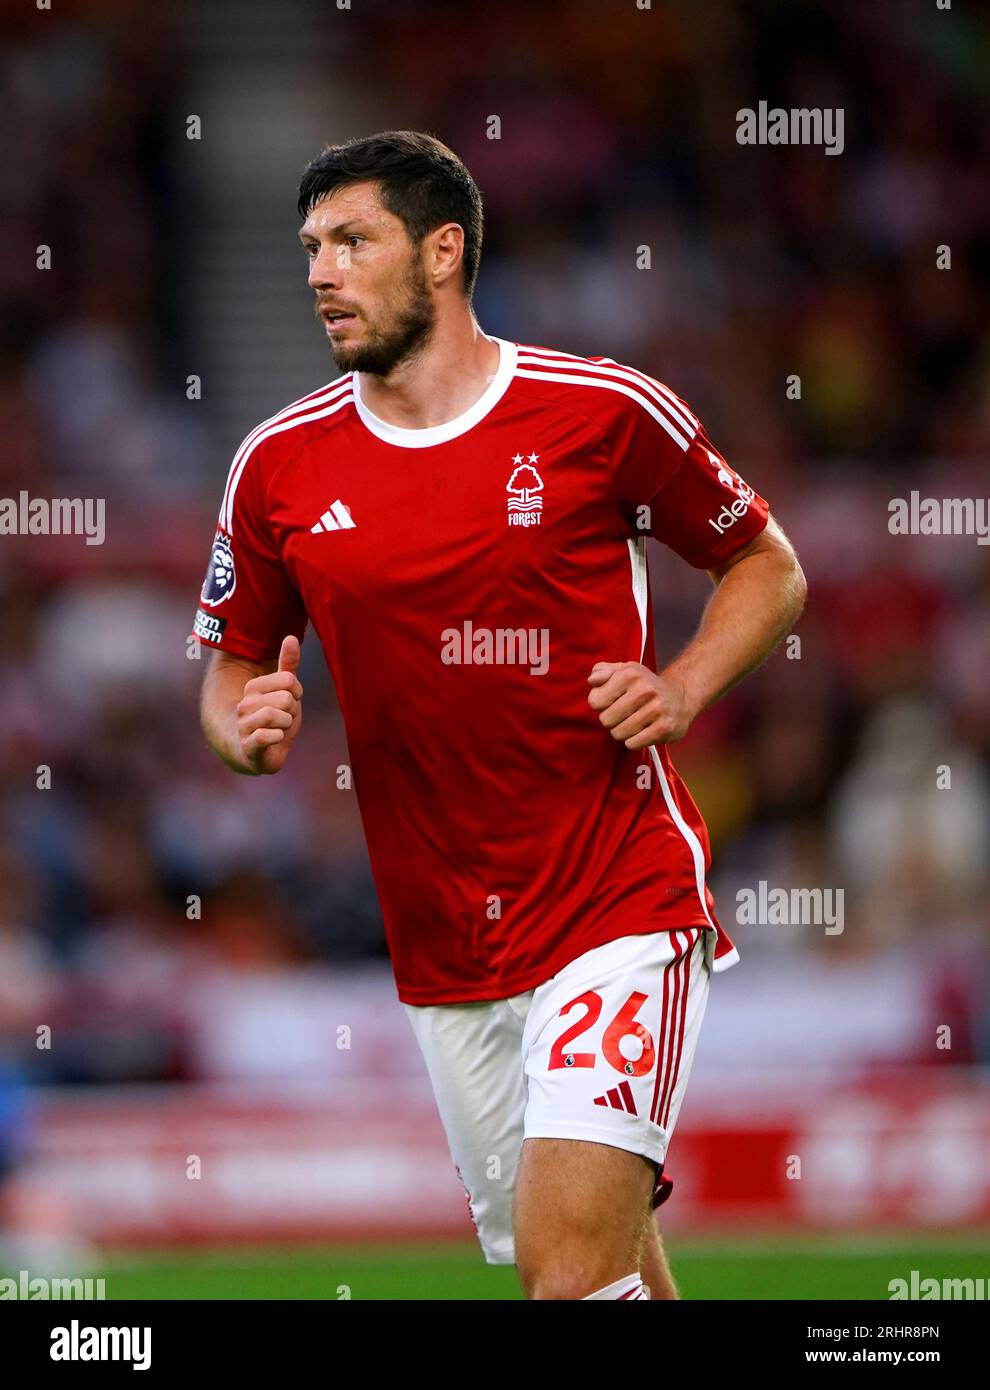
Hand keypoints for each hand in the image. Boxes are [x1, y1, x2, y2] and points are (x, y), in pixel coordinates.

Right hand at [236, 635, 303, 773]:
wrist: (258, 754)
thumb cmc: (274, 719)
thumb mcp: (284, 691)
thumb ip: (287, 665)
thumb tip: (291, 637)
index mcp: (253, 688)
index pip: (288, 679)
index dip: (297, 693)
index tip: (291, 702)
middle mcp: (245, 705)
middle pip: (285, 698)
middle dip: (293, 711)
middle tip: (286, 719)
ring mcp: (244, 726)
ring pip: (275, 715)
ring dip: (287, 724)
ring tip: (281, 729)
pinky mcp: (247, 747)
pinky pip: (265, 736)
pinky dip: (277, 737)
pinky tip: (276, 739)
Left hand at [587, 661, 694, 749]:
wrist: (680, 697)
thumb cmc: (645, 685)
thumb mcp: (624, 671)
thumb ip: (602, 671)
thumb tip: (592, 680)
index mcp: (630, 674)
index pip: (595, 701)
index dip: (600, 705)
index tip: (612, 702)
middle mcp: (644, 690)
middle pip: (606, 720)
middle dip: (611, 720)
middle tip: (624, 714)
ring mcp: (656, 709)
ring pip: (619, 733)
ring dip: (622, 731)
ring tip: (633, 722)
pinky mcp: (664, 728)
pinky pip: (633, 744)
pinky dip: (634, 741)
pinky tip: (642, 731)